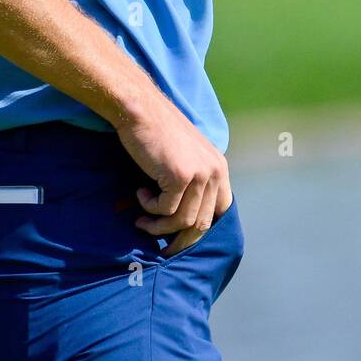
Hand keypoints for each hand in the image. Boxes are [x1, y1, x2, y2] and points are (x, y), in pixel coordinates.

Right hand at [115, 98, 232, 257]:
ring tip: (142, 221)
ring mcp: (200, 174)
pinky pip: (165, 210)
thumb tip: (187, 222)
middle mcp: (215, 171)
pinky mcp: (181, 176)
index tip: (181, 241)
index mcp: (219, 167)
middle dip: (181, 241)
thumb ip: (193, 182)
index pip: (221, 212)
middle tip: (162, 250)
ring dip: (159, 227)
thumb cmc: (156, 133)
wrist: (141, 109)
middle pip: (202, 223)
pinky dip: (150, 209)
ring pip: (183, 221)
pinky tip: (139, 194)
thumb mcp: (184, 157)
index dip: (201, 230)